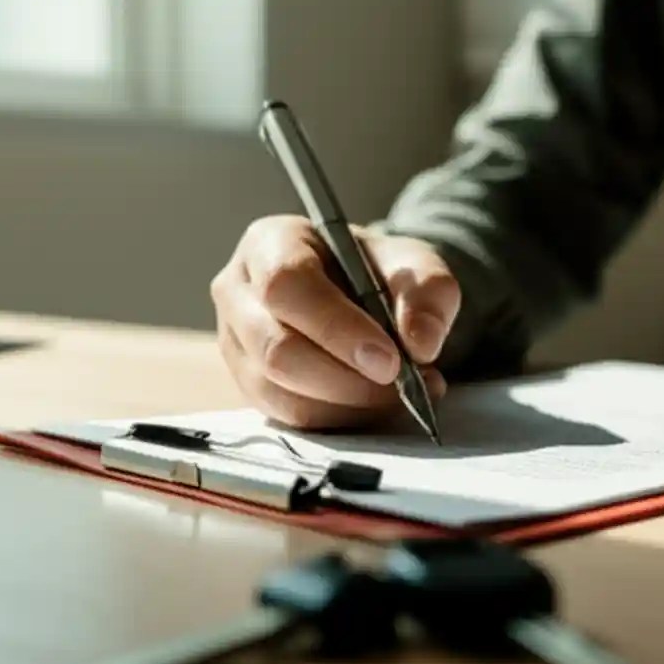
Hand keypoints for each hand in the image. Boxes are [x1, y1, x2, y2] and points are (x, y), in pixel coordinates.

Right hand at [211, 215, 460, 428]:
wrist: (360, 293)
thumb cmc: (376, 272)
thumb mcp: (415, 264)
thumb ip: (427, 293)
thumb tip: (421, 344)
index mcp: (270, 244)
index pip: (287, 285)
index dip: (336, 327)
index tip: (390, 359)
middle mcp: (238, 293)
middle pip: (276, 349)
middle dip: (346, 379)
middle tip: (403, 384)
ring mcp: (235, 344)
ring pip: (281, 393)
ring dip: (348, 405)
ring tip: (400, 394)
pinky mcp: (248, 385)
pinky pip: (289, 418)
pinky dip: (340, 419)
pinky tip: (375, 405)